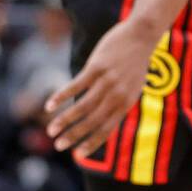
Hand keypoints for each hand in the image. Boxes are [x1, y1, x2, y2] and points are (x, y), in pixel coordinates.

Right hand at [44, 19, 156, 157]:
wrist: (142, 35)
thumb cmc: (135, 63)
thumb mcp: (133, 87)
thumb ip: (119, 103)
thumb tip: (103, 120)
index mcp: (127, 102)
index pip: (107, 128)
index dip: (92, 143)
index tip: (77, 155)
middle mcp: (118, 94)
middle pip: (92, 121)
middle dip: (74, 136)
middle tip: (59, 146)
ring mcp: (107, 81)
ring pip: (82, 106)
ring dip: (65, 120)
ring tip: (51, 130)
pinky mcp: (97, 67)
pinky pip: (76, 86)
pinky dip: (61, 96)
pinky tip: (49, 106)